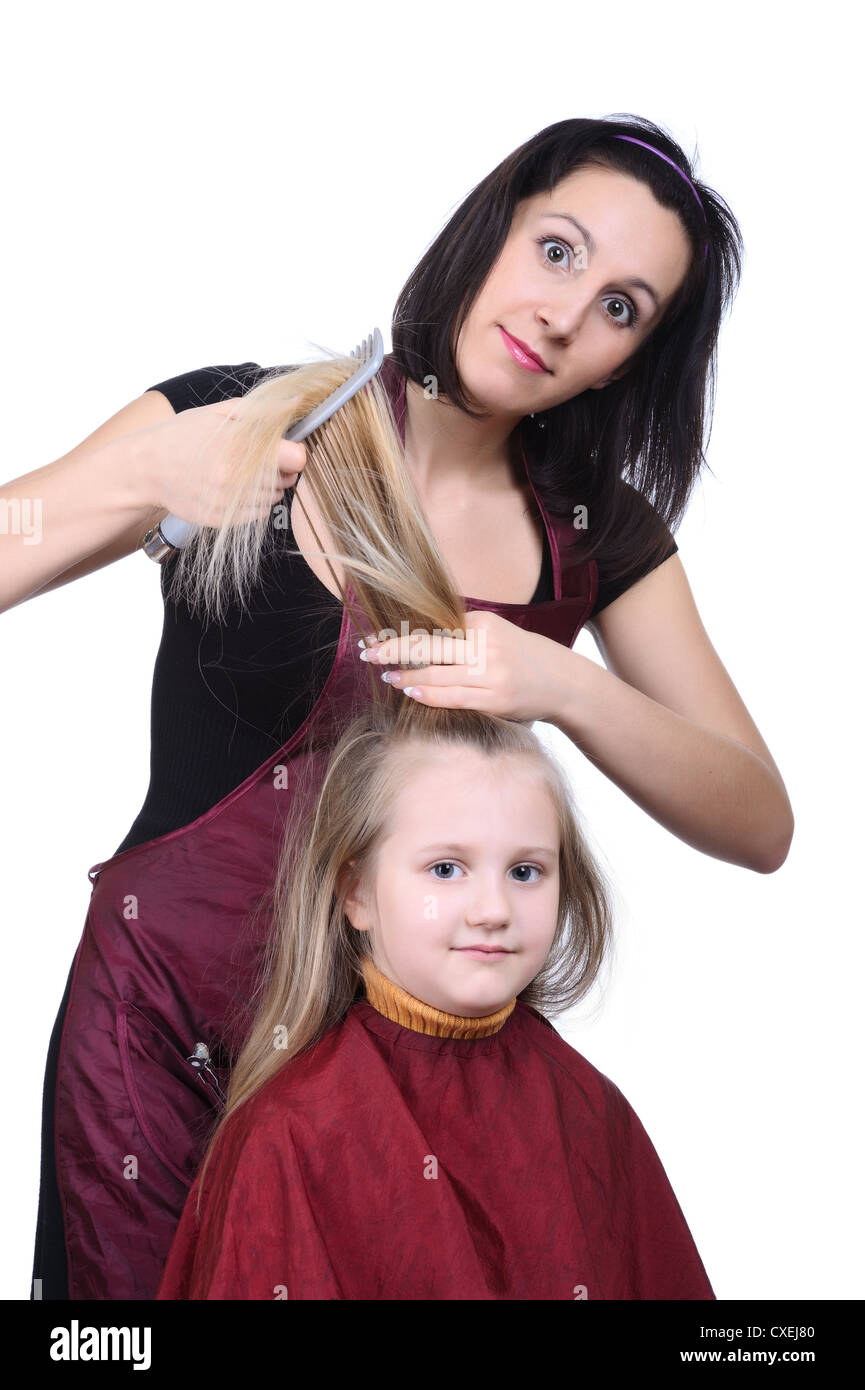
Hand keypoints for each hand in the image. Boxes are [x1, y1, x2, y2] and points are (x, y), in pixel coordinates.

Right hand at [141, 398, 307, 526]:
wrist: (146, 468)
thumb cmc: (182, 435)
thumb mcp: (218, 412)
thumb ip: (260, 410)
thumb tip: (295, 402)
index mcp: (238, 446)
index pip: (295, 458)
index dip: (294, 451)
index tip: (286, 448)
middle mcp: (235, 478)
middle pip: (286, 479)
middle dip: (280, 469)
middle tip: (260, 459)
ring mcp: (228, 502)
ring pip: (273, 498)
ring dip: (267, 487)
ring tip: (243, 472)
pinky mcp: (222, 519)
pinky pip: (257, 514)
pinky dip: (254, 503)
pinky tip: (235, 488)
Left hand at [358, 609, 572, 722]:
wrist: (563, 682)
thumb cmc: (523, 658)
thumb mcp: (496, 634)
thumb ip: (463, 634)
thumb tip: (417, 638)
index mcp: (482, 623)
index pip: (433, 627)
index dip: (401, 633)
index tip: (377, 637)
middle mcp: (485, 645)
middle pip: (429, 645)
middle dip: (393, 649)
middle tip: (367, 652)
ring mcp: (491, 672)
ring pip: (438, 673)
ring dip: (407, 675)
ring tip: (387, 676)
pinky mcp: (495, 697)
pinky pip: (453, 696)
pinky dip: (428, 693)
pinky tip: (410, 690)